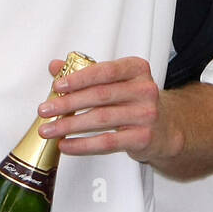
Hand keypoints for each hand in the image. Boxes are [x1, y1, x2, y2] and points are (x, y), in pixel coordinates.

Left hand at [38, 56, 180, 163]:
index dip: (79, 78)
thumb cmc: (136, 100)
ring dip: (70, 125)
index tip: (57, 86)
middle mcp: (144, 90)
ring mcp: (146, 115)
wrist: (167, 127)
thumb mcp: (116, 81)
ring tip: (50, 129)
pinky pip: (107, 142)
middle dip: (67, 104)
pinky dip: (83, 145)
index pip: (105, 71)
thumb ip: (86, 72)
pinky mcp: (143, 138)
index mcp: (137, 69)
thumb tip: (56, 66)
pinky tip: (67, 144)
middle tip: (45, 110)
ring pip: (100, 120)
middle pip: (99, 96)